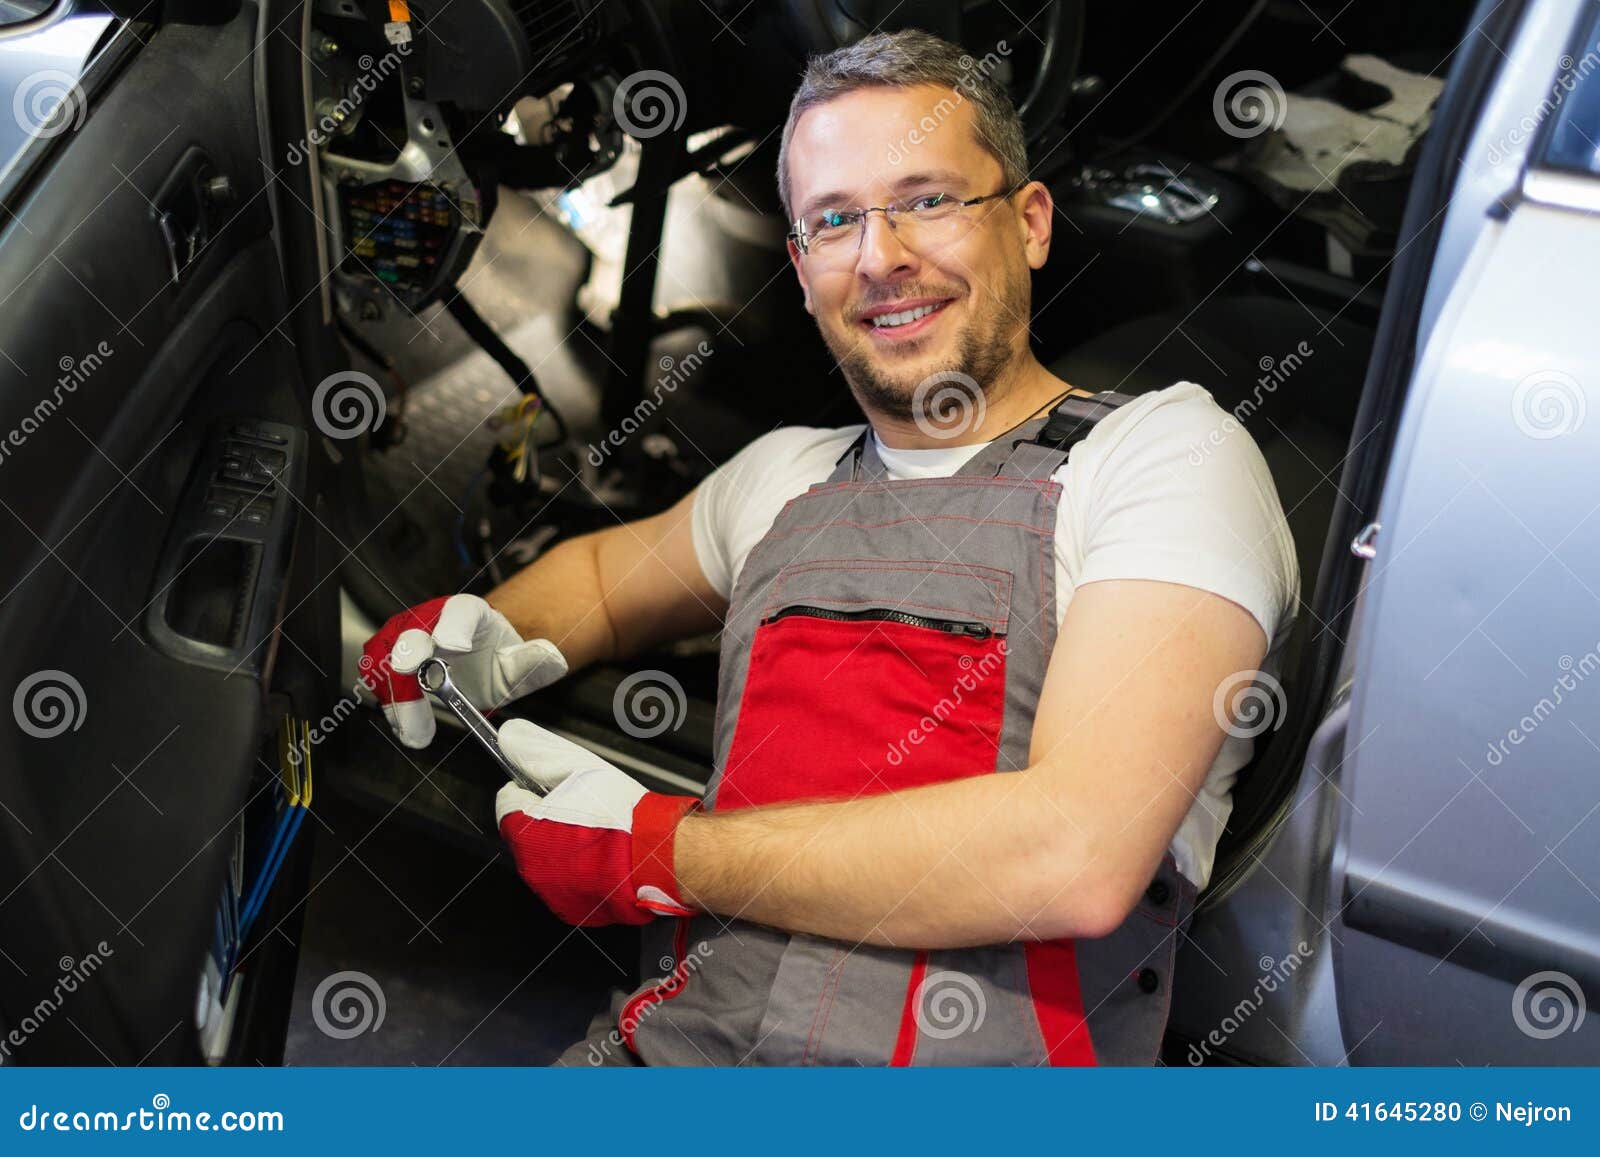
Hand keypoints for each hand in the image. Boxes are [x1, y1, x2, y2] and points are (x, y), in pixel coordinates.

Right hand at [361, 594, 567, 747]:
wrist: (475, 662)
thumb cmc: (495, 657)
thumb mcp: (521, 663)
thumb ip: (535, 662)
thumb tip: (553, 658)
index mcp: (468, 612)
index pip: (459, 611)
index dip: (453, 626)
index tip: (452, 647)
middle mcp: (430, 618)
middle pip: (411, 632)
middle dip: (409, 658)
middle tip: (415, 689)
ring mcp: (404, 638)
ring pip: (386, 657)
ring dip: (395, 693)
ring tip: (415, 727)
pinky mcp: (389, 662)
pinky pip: (378, 680)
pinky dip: (388, 704)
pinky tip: (405, 727)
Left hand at [494, 718, 698, 925]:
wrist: (656, 857)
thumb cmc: (621, 815)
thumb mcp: (578, 767)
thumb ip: (536, 751)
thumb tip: (509, 737)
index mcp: (524, 831)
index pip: (508, 801)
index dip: (531, 788)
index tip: (553, 787)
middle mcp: (530, 867)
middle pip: (525, 832)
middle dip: (546, 818)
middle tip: (582, 808)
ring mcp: (549, 892)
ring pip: (545, 858)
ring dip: (561, 844)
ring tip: (596, 833)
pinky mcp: (570, 909)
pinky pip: (564, 883)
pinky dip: (576, 870)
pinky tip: (600, 856)